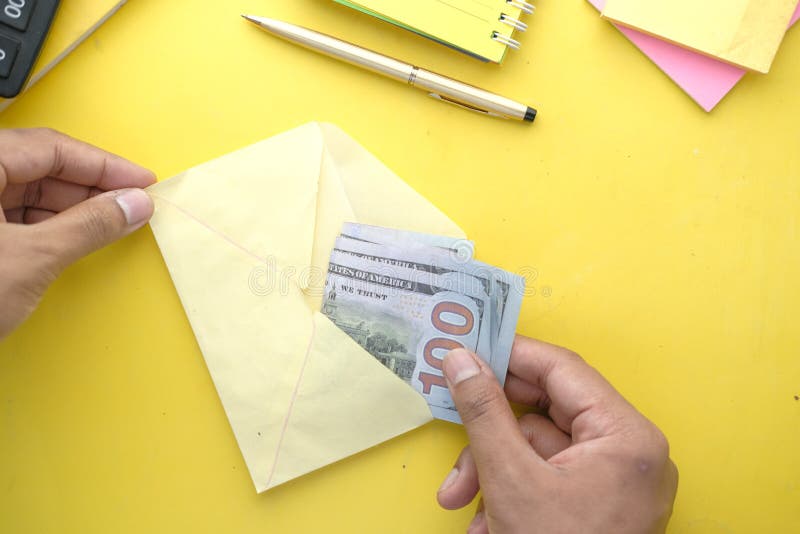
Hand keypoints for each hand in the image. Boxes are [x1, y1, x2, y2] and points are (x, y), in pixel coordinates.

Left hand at [0, 128, 155, 337]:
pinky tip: (76, 237)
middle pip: (40, 166)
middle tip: (131, 204)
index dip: (103, 164)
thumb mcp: (32, 258)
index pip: (50, 147)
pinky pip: (14, 214)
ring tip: (111, 223)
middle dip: (91, 187)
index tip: (140, 180)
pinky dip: (50, 225)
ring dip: (73, 208)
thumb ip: (89, 225)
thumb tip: (131, 205)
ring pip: (28, 192)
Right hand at [437, 336, 677, 533]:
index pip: (562, 370)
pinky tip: (484, 522)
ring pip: (537, 449)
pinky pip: (546, 477)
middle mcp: (628, 453)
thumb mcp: (511, 479)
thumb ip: (484, 411)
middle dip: (490, 434)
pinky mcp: (598, 503)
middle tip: (453, 430)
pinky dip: (510, 491)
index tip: (470, 349)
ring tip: (459, 500)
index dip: (511, 355)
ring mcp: (614, 481)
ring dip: (491, 471)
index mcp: (626, 437)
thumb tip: (461, 361)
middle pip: (544, 414)